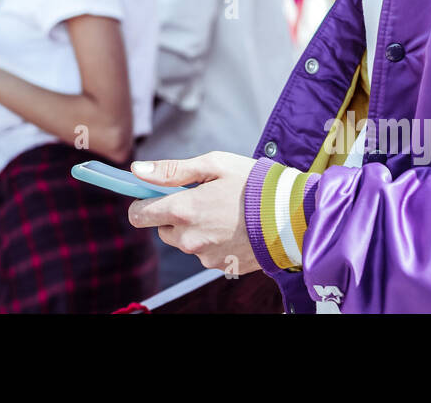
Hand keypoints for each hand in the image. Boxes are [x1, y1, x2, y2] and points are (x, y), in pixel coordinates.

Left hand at [127, 152, 261, 275]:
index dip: (143, 202)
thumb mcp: (214, 165)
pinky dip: (213, 240)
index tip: (154, 193)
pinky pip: (205, 253)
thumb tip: (137, 170)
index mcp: (184, 211)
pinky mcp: (221, 267)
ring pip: (184, 242)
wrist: (293, 217)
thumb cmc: (254, 184)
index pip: (139, 215)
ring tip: (223, 211)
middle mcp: (190, 239)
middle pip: (162, 229)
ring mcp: (206, 256)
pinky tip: (233, 226)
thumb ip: (172, 170)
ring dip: (194, 228)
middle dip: (173, 215)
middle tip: (200, 198)